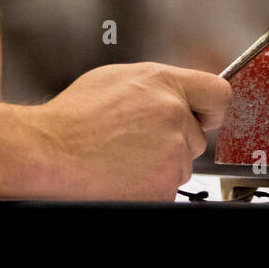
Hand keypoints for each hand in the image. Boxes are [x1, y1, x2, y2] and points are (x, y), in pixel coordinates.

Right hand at [28, 62, 230, 200]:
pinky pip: (168, 188)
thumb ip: (155, 86)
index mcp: (163, 83)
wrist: (49, 150)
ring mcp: (170, 153)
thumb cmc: (74, 117)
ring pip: (182, 165)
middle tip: (138, 142)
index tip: (203, 117)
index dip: (210, 109)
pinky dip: (150, 187)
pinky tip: (124, 175)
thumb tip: (176, 95)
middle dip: (175, 141)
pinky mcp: (163, 186)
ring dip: (161, 166)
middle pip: (197, 137)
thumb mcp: (116, 78)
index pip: (219, 94)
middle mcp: (173, 115)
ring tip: (124, 158)